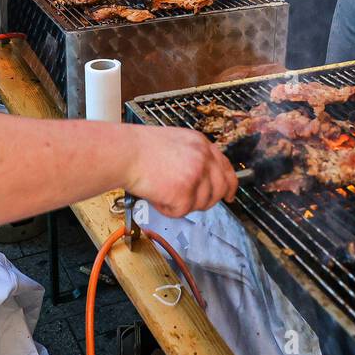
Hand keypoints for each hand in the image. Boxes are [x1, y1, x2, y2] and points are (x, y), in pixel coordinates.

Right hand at [122, 127, 237, 218]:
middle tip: (189, 201)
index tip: (230, 194)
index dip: (229, 184)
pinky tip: (156, 195)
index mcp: (201, 144)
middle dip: (208, 200)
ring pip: (201, 203)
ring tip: (162, 190)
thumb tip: (202, 179)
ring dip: (181, 203)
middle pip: (220, 188)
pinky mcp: (185, 192)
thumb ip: (192, 157)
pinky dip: (167, 209)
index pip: (225, 167)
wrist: (124, 153)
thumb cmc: (138, 148)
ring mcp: (196, 175)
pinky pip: (182, 211)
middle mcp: (203, 158)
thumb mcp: (175, 142)